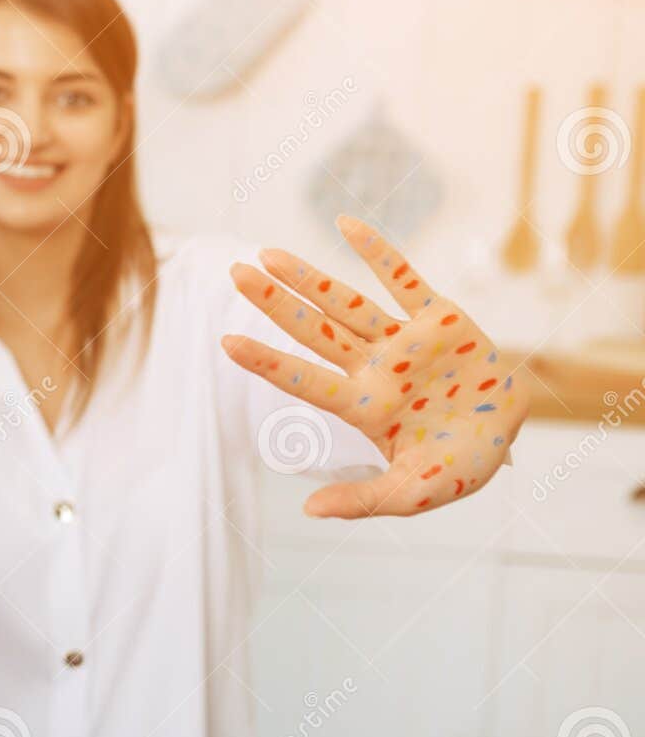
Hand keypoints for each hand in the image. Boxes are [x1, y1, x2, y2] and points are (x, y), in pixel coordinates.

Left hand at [222, 214, 529, 518]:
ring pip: (346, 303)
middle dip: (274, 303)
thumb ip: (364, 500)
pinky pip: (404, 280)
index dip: (267, 361)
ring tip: (266, 253)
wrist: (512, 435)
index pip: (304, 380)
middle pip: (314, 330)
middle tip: (233, 273)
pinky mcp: (440, 318)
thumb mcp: (414, 494)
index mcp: (364, 407)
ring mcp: (403, 341)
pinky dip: (378, 253)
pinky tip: (345, 225)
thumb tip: (309, 510)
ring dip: (309, 277)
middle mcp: (374, 368)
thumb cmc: (458, 467)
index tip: (224, 342)